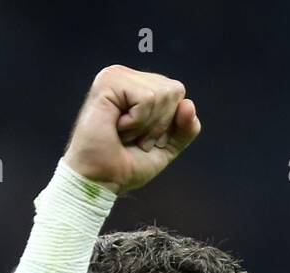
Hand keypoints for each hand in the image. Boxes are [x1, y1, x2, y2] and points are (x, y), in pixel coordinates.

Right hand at [62, 64, 200, 195]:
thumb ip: (186, 128)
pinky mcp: (108, 81)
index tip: (144, 140)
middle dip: (160, 124)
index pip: (178, 94)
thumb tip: (188, 104)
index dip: (168, 123)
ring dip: (146, 125)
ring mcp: (117, 76)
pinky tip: (117, 127)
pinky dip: (137, 122)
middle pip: (174, 91)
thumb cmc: (127, 164)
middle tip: (134, 137)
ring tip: (124, 133)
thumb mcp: (167, 147)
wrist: (101, 180)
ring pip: (162, 94)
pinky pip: (147, 98)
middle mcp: (128, 77)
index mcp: (140, 87)